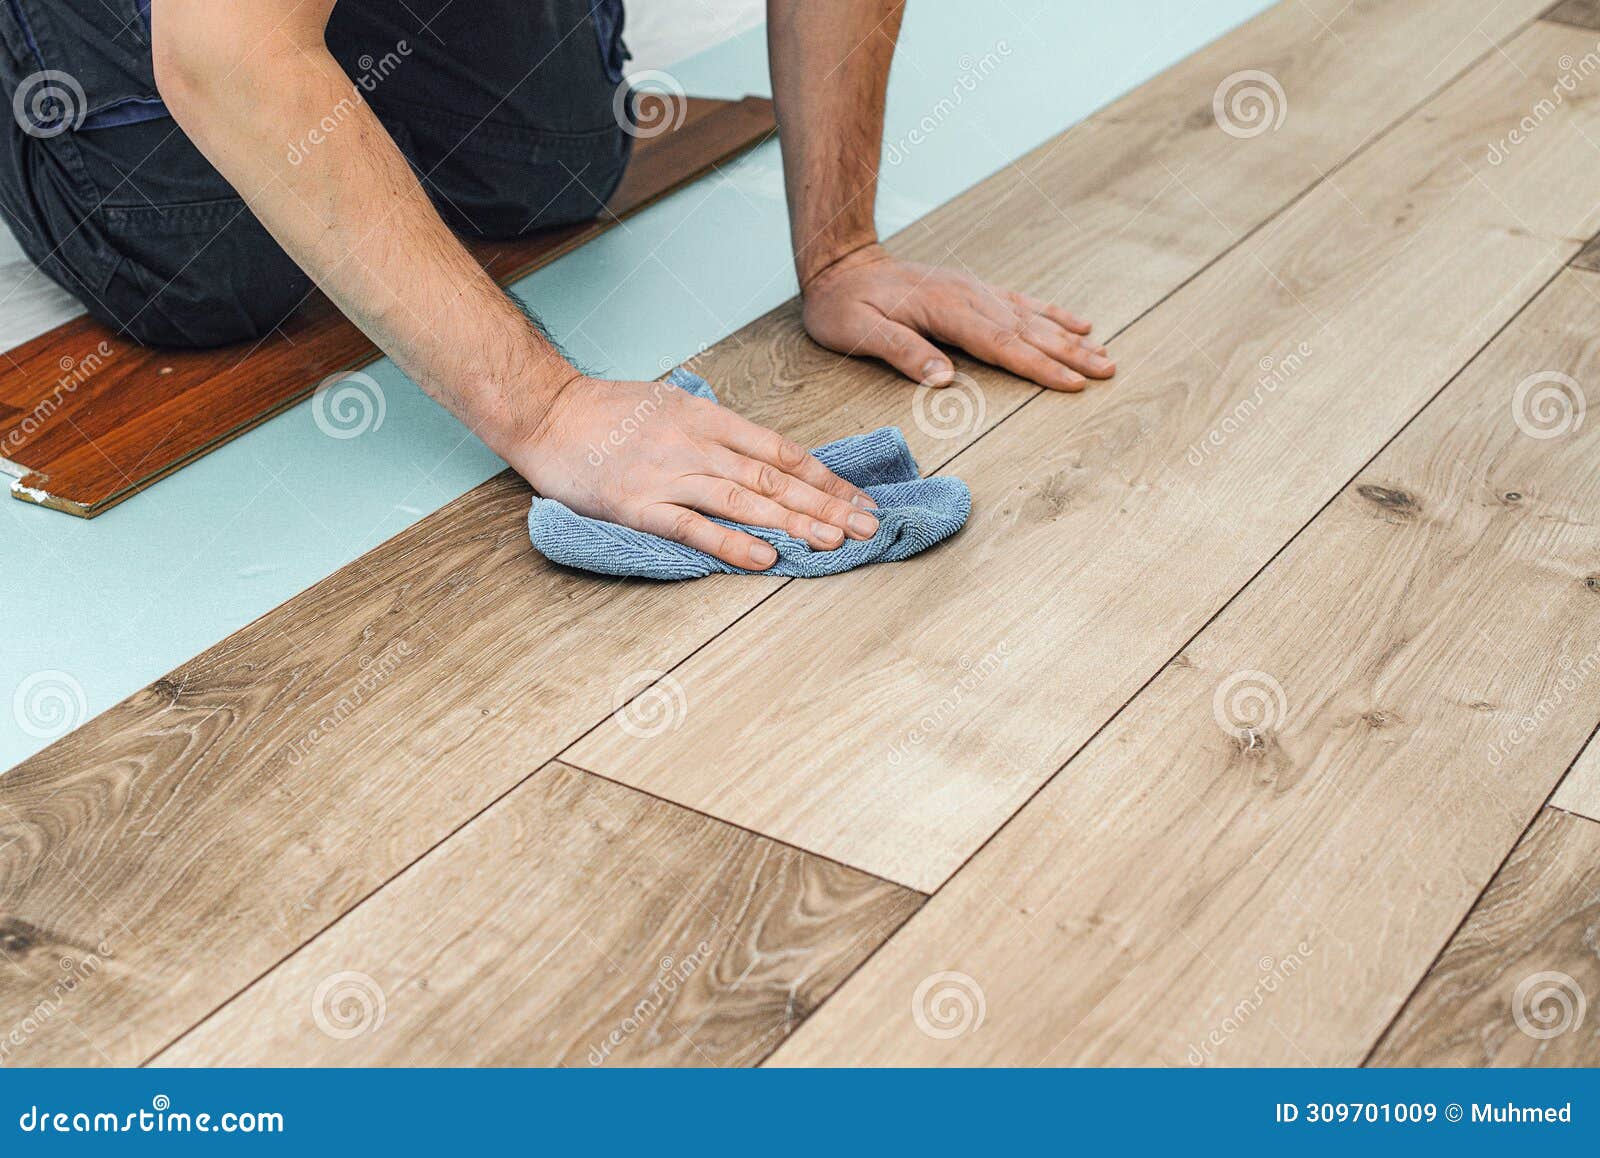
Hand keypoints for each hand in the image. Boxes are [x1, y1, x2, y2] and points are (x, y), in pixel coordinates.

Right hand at [503, 376, 878, 570]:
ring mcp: (668, 474)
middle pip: (774, 477)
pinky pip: (692, 526)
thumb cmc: (604, 410)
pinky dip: (731, 543)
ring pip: (744, 500)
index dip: (824, 477)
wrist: (544, 411)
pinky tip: (765, 559)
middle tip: (868, 527)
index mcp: (707, 418)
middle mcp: (696, 444)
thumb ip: (712, 429)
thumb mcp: (669, 404)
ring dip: (793, 523)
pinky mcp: (638, 505)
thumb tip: (756, 452)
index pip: (780, 450)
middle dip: (826, 504)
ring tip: (833, 543)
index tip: (859, 499)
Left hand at [800, 243, 1114, 391]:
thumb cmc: (844, 307)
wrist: (840, 266)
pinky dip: (1053, 314)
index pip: (1002, 345)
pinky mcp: (973, 290)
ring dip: (1070, 337)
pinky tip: (1078, 323)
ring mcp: (974, 291)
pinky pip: (1022, 302)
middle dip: (1071, 353)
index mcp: (946, 310)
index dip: (1040, 367)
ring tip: (1105, 352)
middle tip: (1109, 371)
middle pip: (1028, 331)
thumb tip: (943, 380)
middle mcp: (968, 297)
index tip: (1074, 384)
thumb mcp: (859, 332)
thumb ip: (903, 352)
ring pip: (1032, 317)